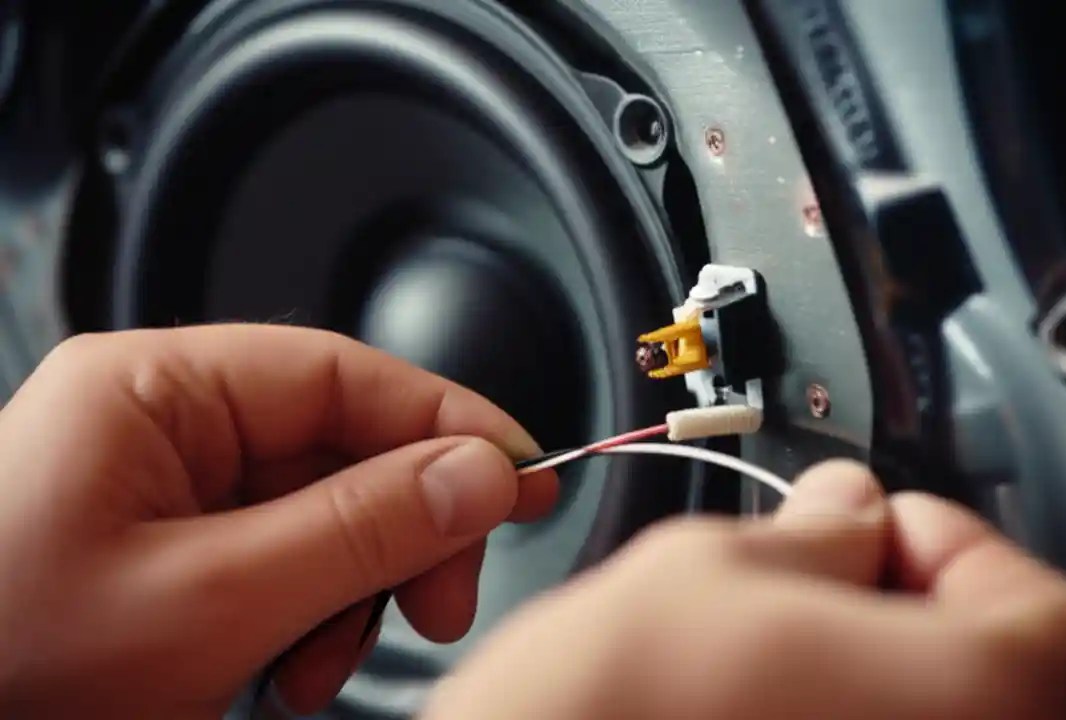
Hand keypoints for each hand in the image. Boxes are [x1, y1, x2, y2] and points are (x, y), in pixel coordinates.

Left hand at [0, 325, 556, 718]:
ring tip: (320, 666)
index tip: (522, 476)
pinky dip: (307, 619)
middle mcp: (160, 426)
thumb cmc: (9, 673)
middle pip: (340, 447)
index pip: (342, 373)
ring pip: (321, 515)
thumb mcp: (216, 602)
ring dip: (350, 593)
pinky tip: (285, 669)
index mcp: (151, 391)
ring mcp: (162, 492)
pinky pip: (280, 562)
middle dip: (399, 532)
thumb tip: (480, 476)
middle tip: (442, 601)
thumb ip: (364, 529)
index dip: (446, 423)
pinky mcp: (168, 553)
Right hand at [431, 462, 1065, 718]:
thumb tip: (847, 510)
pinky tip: (755, 716)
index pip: (1049, 609)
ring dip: (867, 676)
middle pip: (997, 679)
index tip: (873, 531)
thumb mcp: (705, 568)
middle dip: (904, 609)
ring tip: (763, 660)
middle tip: (814, 583)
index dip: (949, 544)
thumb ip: (811, 530)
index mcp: (984, 704)